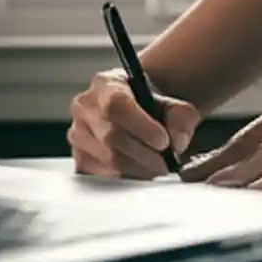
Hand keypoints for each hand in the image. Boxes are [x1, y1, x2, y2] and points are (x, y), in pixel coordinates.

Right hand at [68, 68, 200, 178]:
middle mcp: (85, 107)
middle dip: (144, 155)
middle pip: (112, 137)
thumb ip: (183, 119)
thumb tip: (178, 143)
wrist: (138, 114)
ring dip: (138, 168)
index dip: (141, 127)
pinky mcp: (79, 158)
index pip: (116, 105)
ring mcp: (78, 134)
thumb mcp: (174, 105)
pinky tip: (141, 171)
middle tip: (167, 163)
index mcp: (106, 84)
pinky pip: (102, 175)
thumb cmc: (154, 108)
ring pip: (108, 159)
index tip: (164, 142)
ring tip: (157, 167)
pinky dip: (126, 177)